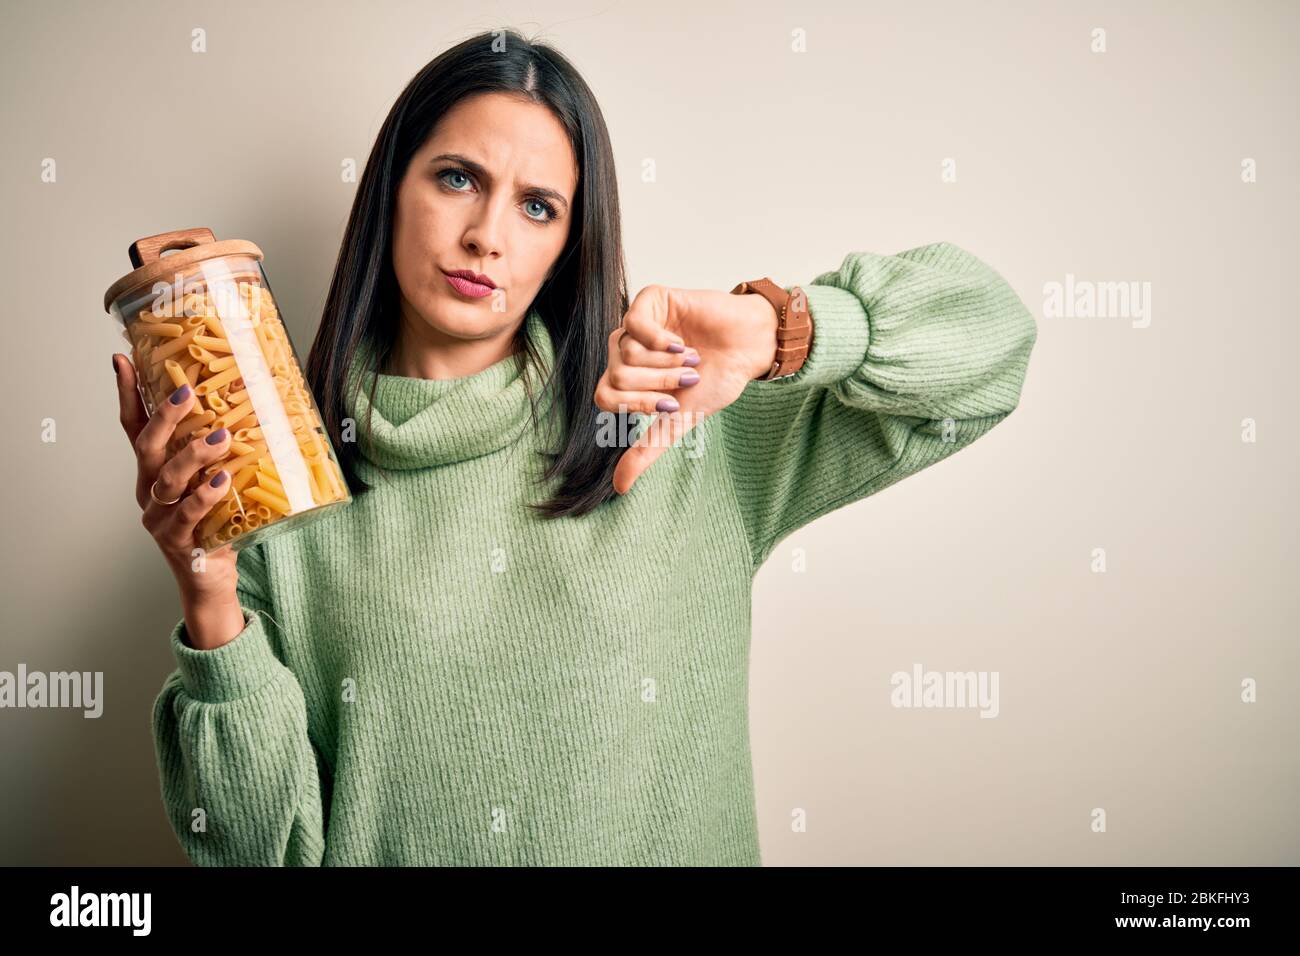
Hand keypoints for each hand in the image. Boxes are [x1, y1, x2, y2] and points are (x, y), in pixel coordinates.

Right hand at [113, 352, 240, 600]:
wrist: (210, 578)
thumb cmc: (216, 523)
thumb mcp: (215, 480)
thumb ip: (222, 453)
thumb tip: (251, 410)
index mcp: (154, 471)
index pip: (134, 427)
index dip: (127, 395)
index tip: (122, 361)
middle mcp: (149, 490)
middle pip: (147, 447)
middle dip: (165, 418)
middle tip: (188, 395)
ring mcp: (158, 516)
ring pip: (167, 479)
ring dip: (193, 455)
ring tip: (221, 438)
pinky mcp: (175, 540)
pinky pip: (186, 514)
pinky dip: (204, 496)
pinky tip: (221, 481)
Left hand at [595, 284, 778, 494]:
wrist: (749, 348)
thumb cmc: (717, 381)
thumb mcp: (680, 421)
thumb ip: (648, 448)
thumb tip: (619, 487)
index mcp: (626, 378)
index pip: (605, 396)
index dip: (639, 404)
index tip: (672, 404)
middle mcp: (625, 350)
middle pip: (617, 375)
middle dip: (657, 384)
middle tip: (688, 378)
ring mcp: (636, 323)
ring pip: (626, 351)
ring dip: (665, 364)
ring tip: (692, 359)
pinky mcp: (651, 299)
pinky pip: (634, 323)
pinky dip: (660, 340)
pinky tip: (680, 343)